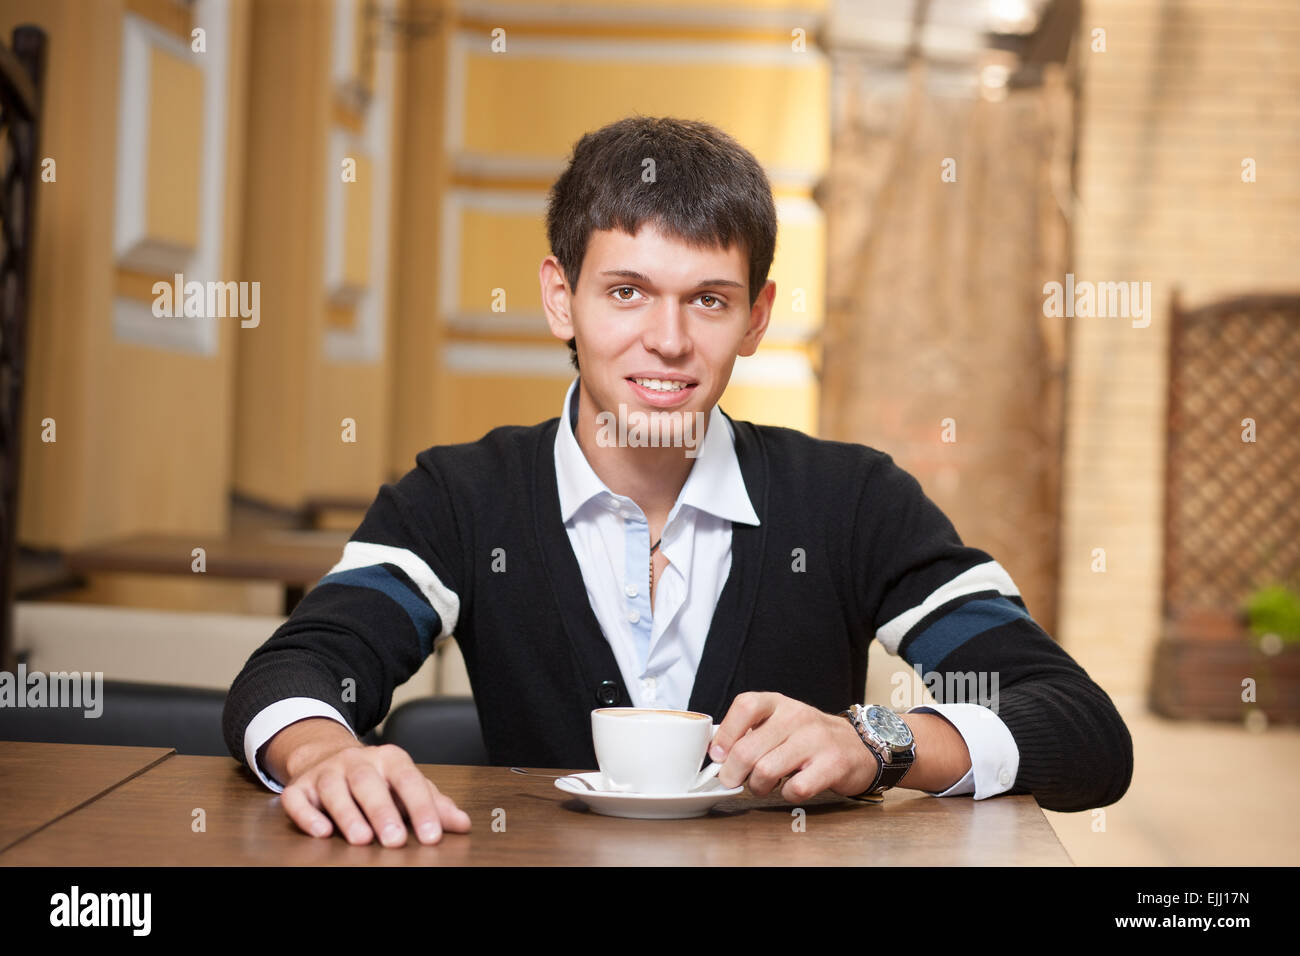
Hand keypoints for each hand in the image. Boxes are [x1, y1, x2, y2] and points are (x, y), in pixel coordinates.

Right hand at [278, 738, 471, 846]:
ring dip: (348, 814)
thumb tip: (463, 825)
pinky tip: (321, 831)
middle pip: (369, 783)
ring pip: (334, 790)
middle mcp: (356, 761)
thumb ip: (434, 804)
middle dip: (382, 812)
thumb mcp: (406, 786)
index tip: (431, 835)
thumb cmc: (376, 779)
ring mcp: (325, 772)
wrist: (327, 755)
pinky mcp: (298, 787)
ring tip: (362, 839)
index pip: (408, 780)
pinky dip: (308, 816)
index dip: (421, 807)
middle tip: (395, 840)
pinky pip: (299, 800)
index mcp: (389, 759)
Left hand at [708, 692, 877, 801]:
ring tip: (763, 785)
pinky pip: (795, 789)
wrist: (857, 745)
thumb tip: (716, 754)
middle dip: (733, 773)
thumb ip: (750, 732)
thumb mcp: (779, 722)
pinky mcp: (831, 765)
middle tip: (734, 780)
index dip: (725, 734)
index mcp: (778, 703)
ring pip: (766, 771)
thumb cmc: (808, 737)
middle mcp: (796, 716)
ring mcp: (815, 740)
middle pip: (748, 749)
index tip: (717, 756)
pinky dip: (787, 795)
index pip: (744, 707)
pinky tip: (791, 788)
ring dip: (758, 786)